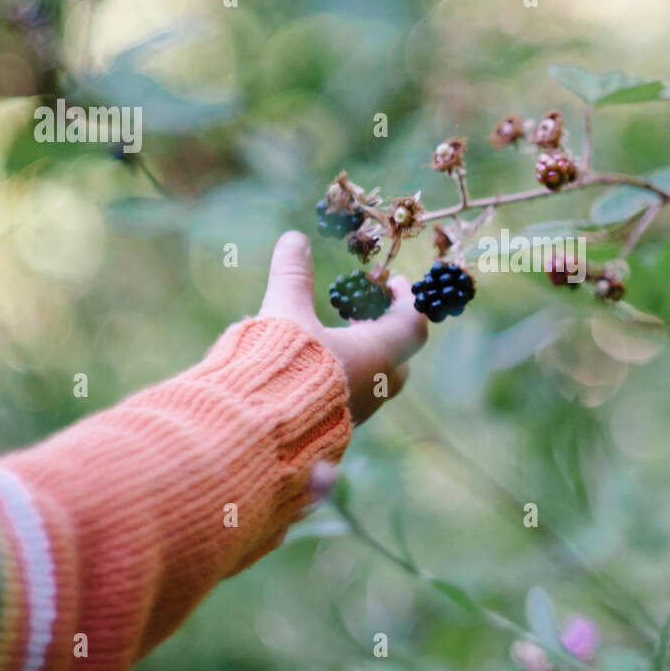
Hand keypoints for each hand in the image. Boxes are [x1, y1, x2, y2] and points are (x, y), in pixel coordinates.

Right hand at [258, 230, 426, 423]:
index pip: (412, 325)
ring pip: (375, 380)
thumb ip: (293, 275)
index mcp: (377, 355)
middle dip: (383, 328)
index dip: (406, 300)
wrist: (257, 431)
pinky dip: (343, 377)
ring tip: (332, 335)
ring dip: (362, 355)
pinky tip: (312, 369)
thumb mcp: (284, 312)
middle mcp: (375, 388)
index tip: (392, 282)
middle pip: (398, 355)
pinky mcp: (335, 430)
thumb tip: (294, 239)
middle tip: (360, 310)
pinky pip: (352, 400)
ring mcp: (357, 413)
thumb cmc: (279, 367)